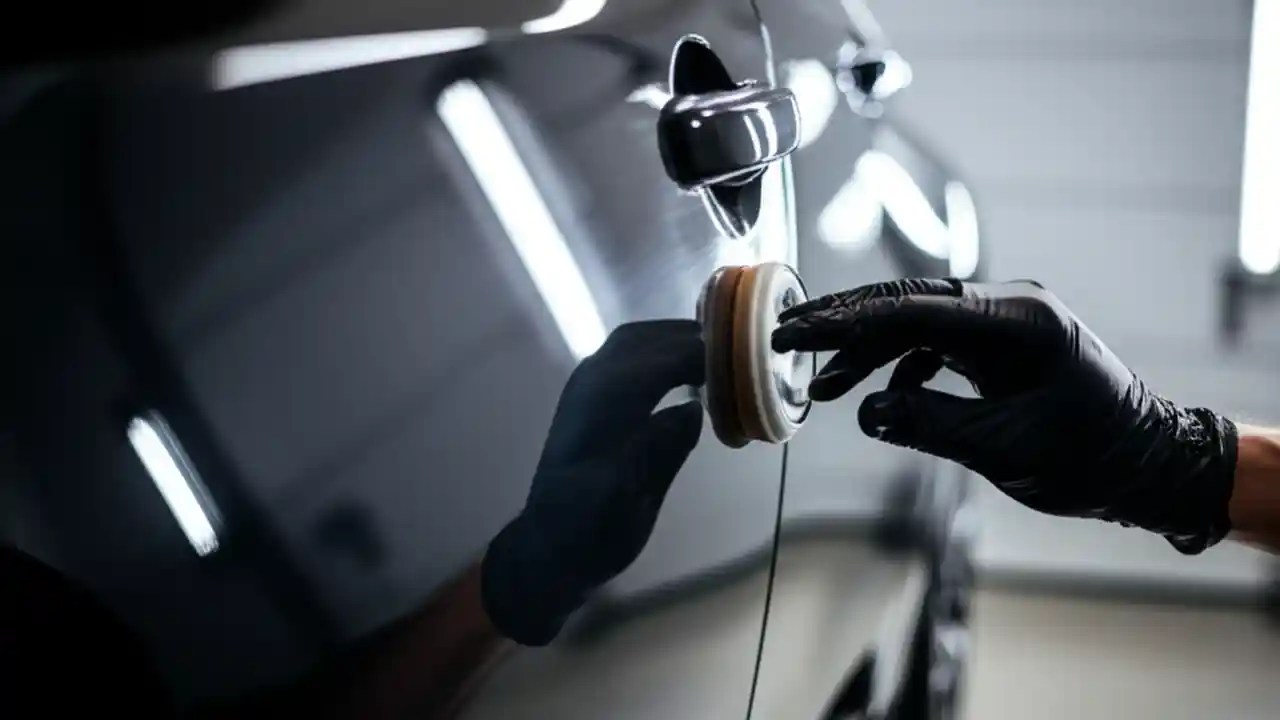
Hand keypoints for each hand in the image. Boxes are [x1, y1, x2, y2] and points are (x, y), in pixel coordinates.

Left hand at [482, 320, 704, 644]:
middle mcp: (590, 385)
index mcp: (604, 407)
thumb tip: (694, 407)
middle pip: (644, 339)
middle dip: (688, 338)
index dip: (701, 355)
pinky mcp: (585, 399)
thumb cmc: (594, 529)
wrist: (551, 546)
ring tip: (713, 359)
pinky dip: (655, 354)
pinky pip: (622, 358)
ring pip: (631, 342)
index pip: (660, 360)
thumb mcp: (635, 497)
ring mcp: (583, 388)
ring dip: (670, 341)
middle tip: (734, 352)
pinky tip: (682, 375)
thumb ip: (663, 447)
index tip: (742, 361)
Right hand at [771, 278, 1236, 553]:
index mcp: (1017, 320)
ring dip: (868, 349)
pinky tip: (876, 392)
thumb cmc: (1092, 458)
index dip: (846, 322)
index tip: (796, 333)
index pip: (912, 309)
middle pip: (907, 301)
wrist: (1148, 464)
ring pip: (916, 321)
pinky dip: (900, 363)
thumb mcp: (1006, 449)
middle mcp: (1009, 306)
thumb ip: (930, 425)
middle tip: (785, 335)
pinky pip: (935, 340)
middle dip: (843, 322)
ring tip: (821, 383)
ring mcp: (1004, 321)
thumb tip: (865, 411)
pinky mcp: (1000, 342)